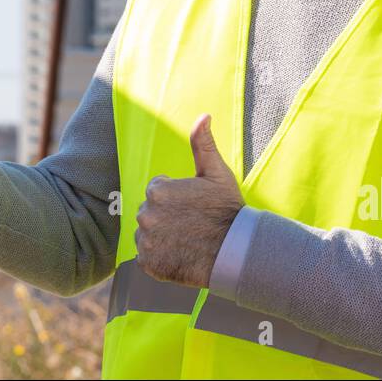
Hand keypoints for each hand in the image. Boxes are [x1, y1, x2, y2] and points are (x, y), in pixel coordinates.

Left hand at [135, 113, 243, 287]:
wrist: (235, 252)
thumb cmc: (227, 210)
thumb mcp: (216, 173)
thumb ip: (203, 144)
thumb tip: (203, 116)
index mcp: (158, 192)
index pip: (157, 191)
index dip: (176, 197)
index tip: (193, 206)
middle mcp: (146, 216)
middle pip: (150, 212)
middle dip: (166, 216)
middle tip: (191, 223)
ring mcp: (147, 242)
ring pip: (147, 234)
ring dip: (161, 236)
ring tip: (186, 239)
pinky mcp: (149, 264)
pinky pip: (147, 258)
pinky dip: (160, 257)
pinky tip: (181, 254)